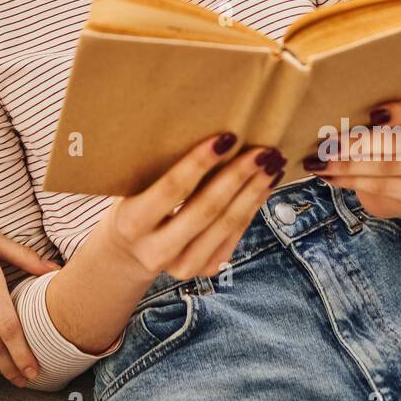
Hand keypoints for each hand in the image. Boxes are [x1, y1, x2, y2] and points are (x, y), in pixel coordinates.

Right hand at [101, 133, 284, 280]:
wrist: (128, 254)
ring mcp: (183, 265)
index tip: (226, 137)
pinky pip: (235, 234)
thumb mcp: (132, 189)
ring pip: (227, 224)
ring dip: (254, 191)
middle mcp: (157, 250)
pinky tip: (265, 185)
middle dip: (238, 176)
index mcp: (133, 222)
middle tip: (262, 150)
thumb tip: (205, 130)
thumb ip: (158, 171)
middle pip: (207, 209)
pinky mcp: (204, 270)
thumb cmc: (133, 204)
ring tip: (273, 164)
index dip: (200, 162)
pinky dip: (253, 207)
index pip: (173, 189)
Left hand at [305, 84, 400, 224]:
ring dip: (349, 166)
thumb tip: (328, 100)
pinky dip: (353, 182)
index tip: (372, 115)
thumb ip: (366, 101)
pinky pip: (388, 188)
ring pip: (391, 166)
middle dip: (358, 145)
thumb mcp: (375, 108)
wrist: (395, 162)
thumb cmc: (379, 126)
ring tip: (319, 163)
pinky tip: (331, 177)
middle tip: (325, 146)